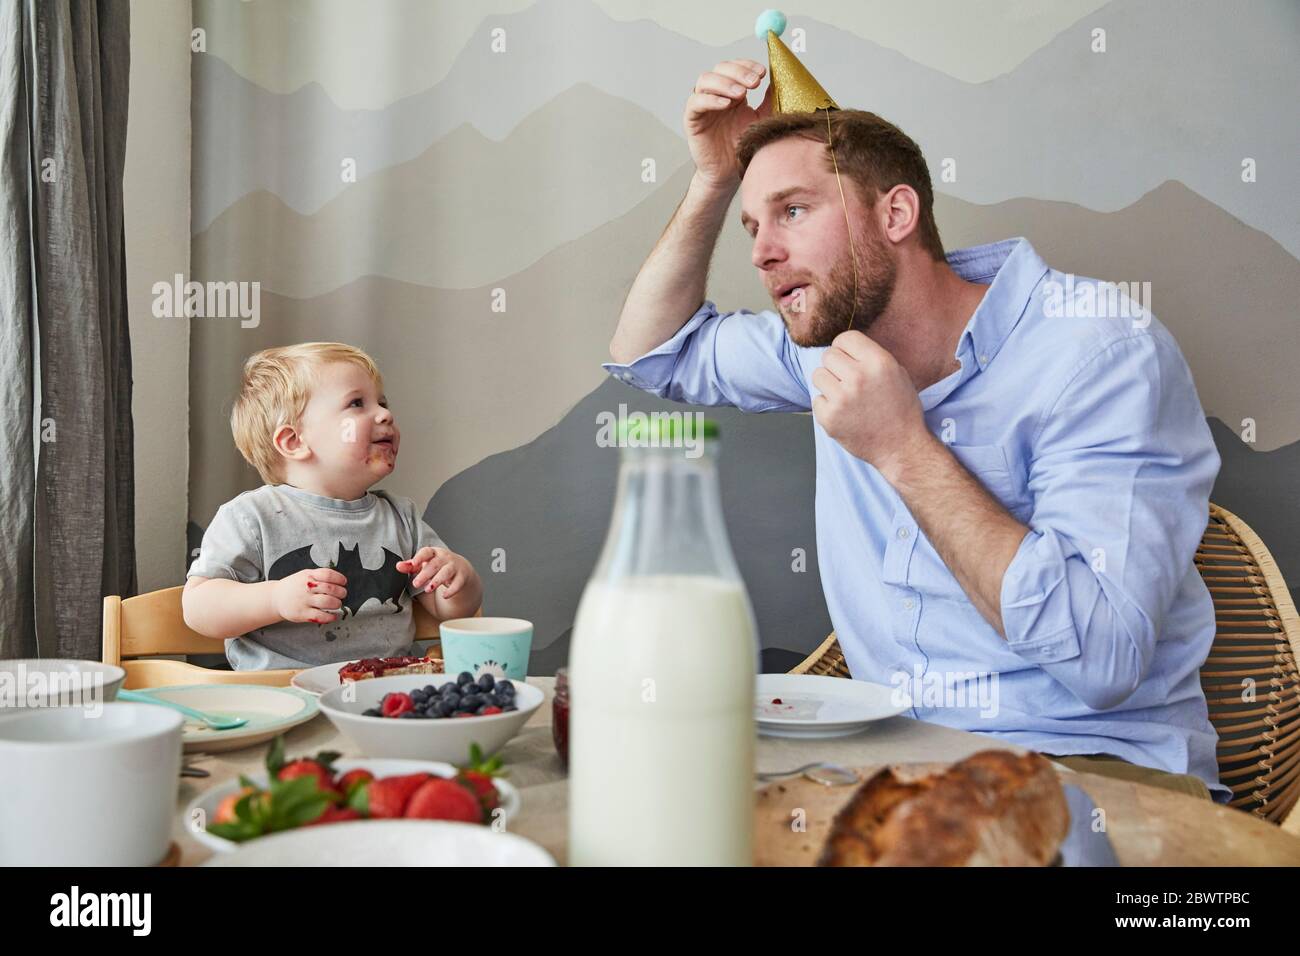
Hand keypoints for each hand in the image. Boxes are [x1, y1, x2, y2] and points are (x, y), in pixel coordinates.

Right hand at [271, 567, 347, 624]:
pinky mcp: (302, 614)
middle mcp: (306, 588)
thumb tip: (340, 580)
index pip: (328, 574)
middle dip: (341, 592)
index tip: (343, 582)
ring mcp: (304, 601)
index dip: (339, 579)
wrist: (275, 598)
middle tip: (342, 594)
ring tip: (337, 604)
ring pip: (327, 602)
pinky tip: (333, 615)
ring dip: (337, 603)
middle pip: (330, 588)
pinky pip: (321, 616)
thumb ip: (320, 576)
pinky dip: (331, 617)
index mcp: (308, 575)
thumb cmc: (294, 586)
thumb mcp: (304, 575)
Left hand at [398, 548, 472, 599]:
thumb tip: (398, 566)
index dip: (420, 557)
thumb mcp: (424, 564)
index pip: (427, 552)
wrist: (461, 570)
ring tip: (428, 589)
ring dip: (437, 580)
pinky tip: (445, 596)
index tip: (413, 563)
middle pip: (435, 564)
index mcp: (434, 553)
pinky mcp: (461, 578)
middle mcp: (445, 558)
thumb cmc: (438, 567)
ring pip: (446, 572)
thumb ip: (411, 566)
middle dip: (425, 574)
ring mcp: (454, 567)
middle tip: (415, 583)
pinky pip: (457, 584)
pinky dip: (451, 590)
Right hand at [684, 59, 770, 187]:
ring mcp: (702, 105)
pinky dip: (710, 100)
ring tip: (741, 94)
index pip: (735, 67)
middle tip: (754, 82)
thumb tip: (782, 78)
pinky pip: (695, 103)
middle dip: (738, 72)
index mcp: (731, 91)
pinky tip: (726, 104)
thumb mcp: (762, 118)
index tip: (763, 72)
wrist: (729, 174)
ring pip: (705, 80)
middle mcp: (715, 94)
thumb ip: (769, 99)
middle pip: (720, 68)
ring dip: (724, 83)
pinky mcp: (692, 120)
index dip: (747, 65)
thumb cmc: (743, 147)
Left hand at [811, 331, 931, 480]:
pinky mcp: (829, 418)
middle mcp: (858, 377)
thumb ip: (871, 357)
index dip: (845, 348)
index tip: (849, 359)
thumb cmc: (901, 409)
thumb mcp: (897, 373)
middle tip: (848, 381)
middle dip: (836, 366)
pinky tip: (844, 414)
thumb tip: (844, 346)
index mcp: (878, 362)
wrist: (901, 447)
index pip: (845, 338)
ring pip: (818, 375)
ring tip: (846, 397)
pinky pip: (816, 399)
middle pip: (828, 355)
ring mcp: (841, 399)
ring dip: (829, 385)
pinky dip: (827, 406)